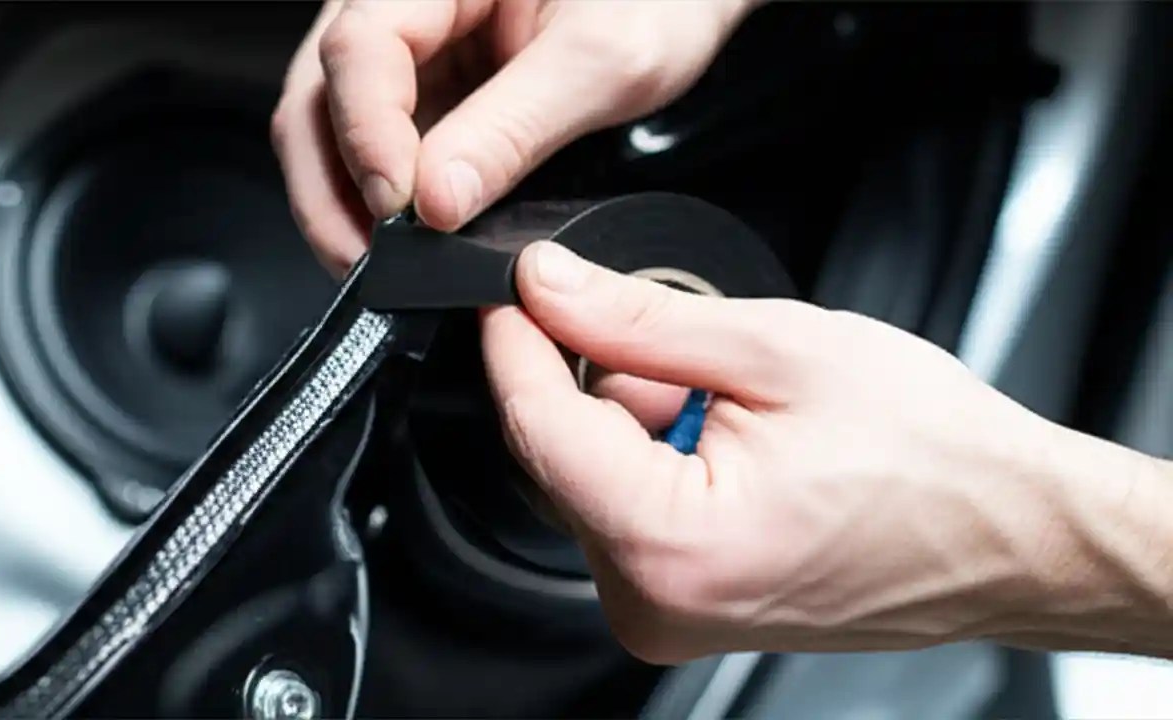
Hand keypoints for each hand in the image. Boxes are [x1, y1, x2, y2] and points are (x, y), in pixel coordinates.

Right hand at [272, 0, 756, 275]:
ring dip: (347, 203)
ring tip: (382, 267)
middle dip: (333, 187)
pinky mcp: (428, 92)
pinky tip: (406, 245)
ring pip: (334, 128)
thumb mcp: (604, 61)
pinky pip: (379, 148)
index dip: (366, 133)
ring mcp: (412, 51)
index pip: (359, 46)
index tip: (401, 205)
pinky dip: (381, 203)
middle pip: (320, 95)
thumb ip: (516, 128)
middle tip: (368, 263)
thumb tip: (437, 202)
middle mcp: (405, 1)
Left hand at [481, 241, 1172, 662]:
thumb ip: (638, 320)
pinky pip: (627, 512)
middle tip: (677, 342)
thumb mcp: (777, 349)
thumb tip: (549, 287)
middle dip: (597, 381)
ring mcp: (668, 614)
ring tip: (736, 406)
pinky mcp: (683, 607)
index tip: (513, 288)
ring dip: (637, 420)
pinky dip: (656, 458)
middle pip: (557, 455)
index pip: (535, 425)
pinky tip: (729, 441)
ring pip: (592, 479)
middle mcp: (655, 601)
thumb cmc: (932, 457)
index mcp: (672, 543)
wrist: (1010, 530)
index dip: (515, 341)